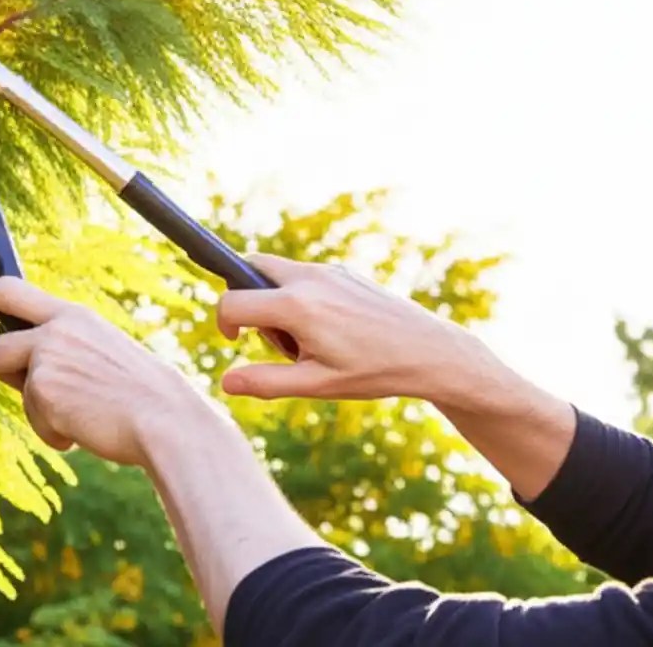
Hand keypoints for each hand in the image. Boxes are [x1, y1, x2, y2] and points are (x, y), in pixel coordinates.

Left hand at [0, 278, 217, 467]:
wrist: (165, 418)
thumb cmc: (143, 394)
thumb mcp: (104, 353)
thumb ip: (67, 349)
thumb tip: (28, 364)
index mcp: (74, 316)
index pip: (10, 288)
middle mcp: (55, 330)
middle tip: (8, 376)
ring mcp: (46, 358)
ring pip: (15, 389)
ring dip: (35, 406)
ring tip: (79, 414)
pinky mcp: (41, 390)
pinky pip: (33, 418)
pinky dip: (54, 432)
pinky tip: (86, 428)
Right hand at [215, 254, 506, 405]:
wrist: (430, 351)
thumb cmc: (373, 371)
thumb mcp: (316, 384)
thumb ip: (266, 382)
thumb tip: (225, 382)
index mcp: (296, 306)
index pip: (232, 301)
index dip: (223, 324)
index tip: (235, 342)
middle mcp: (309, 278)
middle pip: (249, 267)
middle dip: (247, 299)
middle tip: (275, 338)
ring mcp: (329, 270)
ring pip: (278, 272)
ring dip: (275, 300)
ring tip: (309, 340)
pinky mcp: (344, 271)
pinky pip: (304, 275)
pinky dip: (300, 296)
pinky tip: (330, 330)